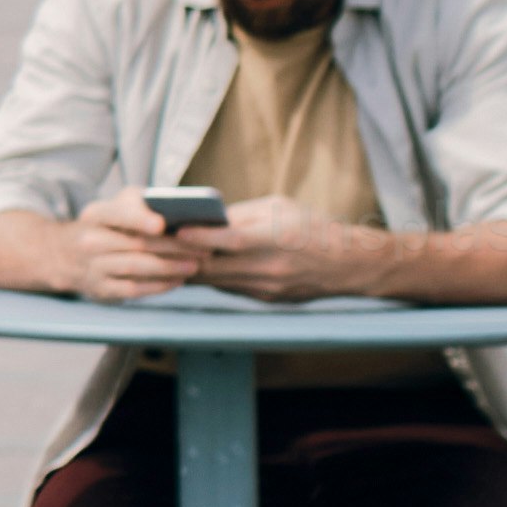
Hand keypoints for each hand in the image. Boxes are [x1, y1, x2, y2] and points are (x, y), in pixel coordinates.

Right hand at [58, 192, 217, 303]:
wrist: (65, 255)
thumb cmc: (107, 227)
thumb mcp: (115, 206)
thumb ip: (143, 204)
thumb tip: (182, 211)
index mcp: (96, 215)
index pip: (116, 214)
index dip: (139, 219)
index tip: (161, 224)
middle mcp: (89, 241)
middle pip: (136, 244)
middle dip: (174, 247)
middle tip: (204, 248)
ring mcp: (92, 267)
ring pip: (136, 267)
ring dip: (170, 267)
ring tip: (195, 265)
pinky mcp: (100, 289)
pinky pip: (133, 289)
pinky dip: (158, 286)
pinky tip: (177, 281)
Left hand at [185, 194, 388, 302]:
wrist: (350, 264)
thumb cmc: (314, 227)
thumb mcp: (279, 207)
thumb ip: (241, 214)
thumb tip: (202, 218)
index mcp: (277, 238)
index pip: (231, 241)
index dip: (200, 238)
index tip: (174, 230)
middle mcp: (272, 267)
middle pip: (216, 265)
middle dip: (184, 256)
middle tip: (157, 245)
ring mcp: (268, 287)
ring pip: (217, 281)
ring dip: (192, 269)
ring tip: (167, 255)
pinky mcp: (266, 299)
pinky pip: (229, 288)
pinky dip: (211, 277)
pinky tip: (195, 266)